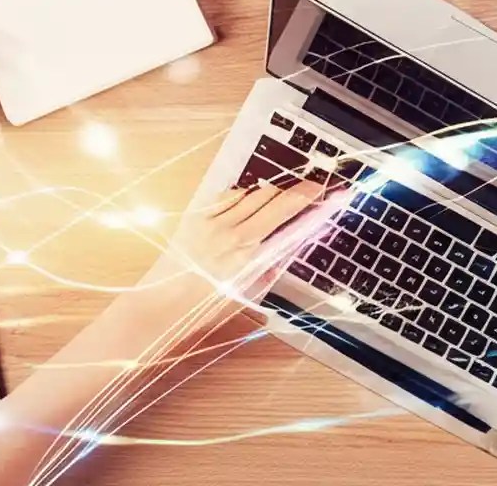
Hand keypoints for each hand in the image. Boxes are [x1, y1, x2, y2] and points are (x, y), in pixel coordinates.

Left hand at [141, 181, 341, 320]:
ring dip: (272, 194)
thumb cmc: (205, 308)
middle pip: (277, 200)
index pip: (293, 225)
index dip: (317, 205)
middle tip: (316, 187)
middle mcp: (233, 237)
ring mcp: (214, 223)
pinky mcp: (198, 215)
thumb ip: (273, 267)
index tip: (336, 194)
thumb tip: (294, 242)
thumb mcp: (248, 294)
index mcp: (250, 260)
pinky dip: (245, 196)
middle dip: (302, 190)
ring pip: (255, 193)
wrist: (161, 304)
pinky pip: (231, 195)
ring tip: (279, 203)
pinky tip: (247, 207)